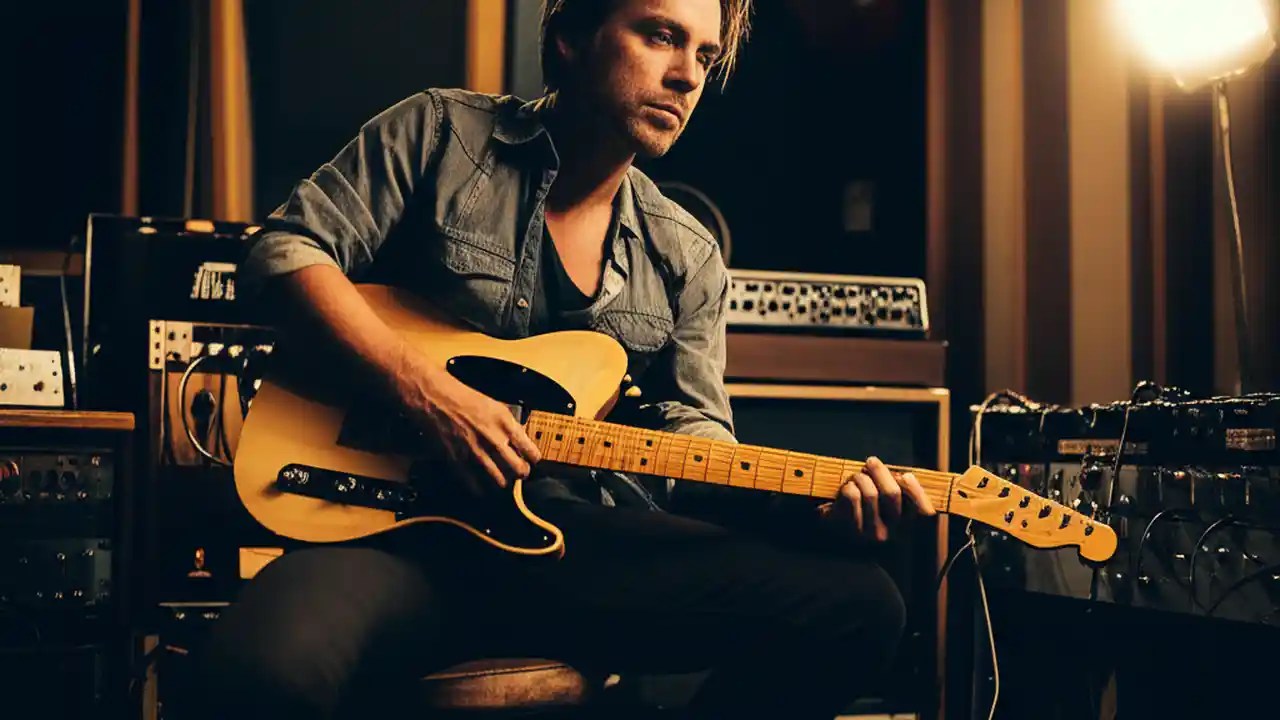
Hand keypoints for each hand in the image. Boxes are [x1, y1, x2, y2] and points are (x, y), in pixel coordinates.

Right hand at [392, 350, 541, 495]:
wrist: (436, 398)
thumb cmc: (463, 397)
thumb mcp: (495, 406)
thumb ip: (509, 424)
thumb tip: (520, 438)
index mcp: (506, 424)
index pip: (531, 452)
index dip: (533, 459)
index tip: (532, 461)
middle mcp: (494, 441)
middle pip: (519, 470)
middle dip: (521, 473)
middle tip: (519, 472)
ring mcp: (477, 454)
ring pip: (500, 481)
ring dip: (504, 482)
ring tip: (503, 480)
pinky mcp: (459, 462)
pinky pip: (475, 484)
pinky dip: (481, 488)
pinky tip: (482, 486)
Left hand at [816, 456, 936, 542]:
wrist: (834, 527)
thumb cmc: (863, 507)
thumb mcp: (886, 501)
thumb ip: (900, 490)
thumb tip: (905, 478)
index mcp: (903, 527)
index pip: (922, 512)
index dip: (915, 489)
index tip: (905, 476)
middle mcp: (888, 534)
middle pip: (891, 494)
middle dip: (880, 471)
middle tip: (871, 462)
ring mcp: (866, 532)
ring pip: (870, 492)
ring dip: (860, 477)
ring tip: (855, 478)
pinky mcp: (846, 527)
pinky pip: (852, 495)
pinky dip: (848, 486)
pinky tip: (846, 490)